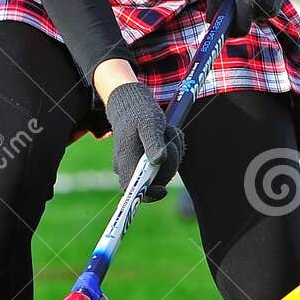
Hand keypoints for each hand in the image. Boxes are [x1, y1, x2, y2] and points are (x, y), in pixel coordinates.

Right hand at [103, 80, 184, 200]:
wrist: (134, 104)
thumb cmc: (139, 112)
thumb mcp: (149, 123)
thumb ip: (153, 142)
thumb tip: (159, 161)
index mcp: (125, 161)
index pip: (133, 189)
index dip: (148, 194)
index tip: (164, 190)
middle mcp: (130, 167)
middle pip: (156, 181)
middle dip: (171, 162)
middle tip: (171, 140)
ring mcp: (140, 165)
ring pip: (165, 171)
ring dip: (175, 152)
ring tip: (170, 130)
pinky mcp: (150, 160)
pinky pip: (167, 163)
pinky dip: (174, 150)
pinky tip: (170, 134)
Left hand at [206, 0, 299, 37]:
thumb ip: (214, 0)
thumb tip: (209, 20)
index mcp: (249, 0)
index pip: (239, 30)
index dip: (229, 30)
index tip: (221, 25)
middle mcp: (263, 8)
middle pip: (244, 22)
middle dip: (235, 13)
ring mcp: (272, 8)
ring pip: (252, 17)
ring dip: (245, 6)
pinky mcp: (277, 5)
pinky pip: (260, 12)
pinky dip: (254, 3)